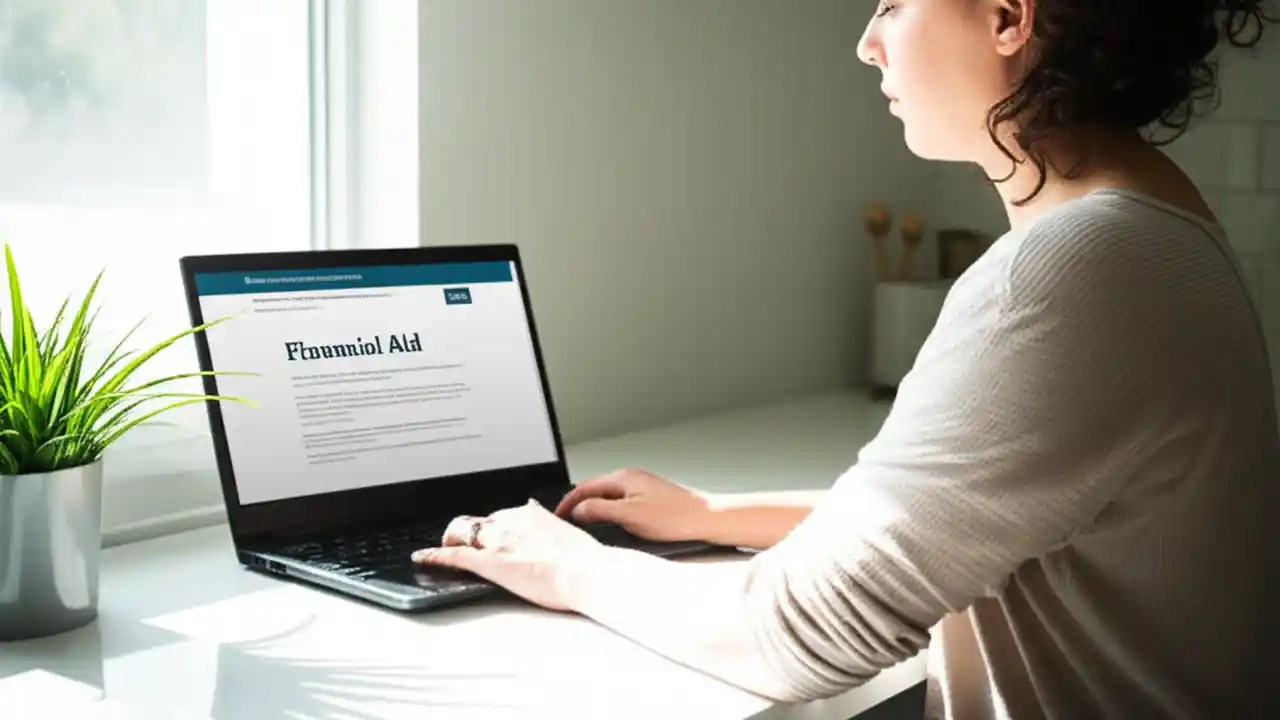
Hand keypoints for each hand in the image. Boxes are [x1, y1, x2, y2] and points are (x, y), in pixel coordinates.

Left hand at [410, 499, 604, 611]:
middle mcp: (510, 522)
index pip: (502, 514)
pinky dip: (434, 554)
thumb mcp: (567, 532)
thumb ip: (547, 523)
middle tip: (462, 538)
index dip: (492, 523)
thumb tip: (540, 512)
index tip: (490, 528)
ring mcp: (497, 542)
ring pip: (462, 531)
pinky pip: (453, 555)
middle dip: (468, 528)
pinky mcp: (489, 562)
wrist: (587, 572)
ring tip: (444, 544)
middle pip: (478, 520)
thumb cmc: (585, 560)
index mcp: (531, 514)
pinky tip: (423, 557)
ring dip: (451, 537)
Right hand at [554, 468, 711, 542]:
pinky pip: (620, 502)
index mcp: (623, 478)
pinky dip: (609, 512)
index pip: (585, 487)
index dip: (568, 502)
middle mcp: (631, 478)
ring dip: (594, 510)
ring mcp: (641, 487)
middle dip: (578, 505)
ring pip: (608, 497)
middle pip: (595, 490)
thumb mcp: (630, 515)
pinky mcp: (650, 498)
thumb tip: (579, 510)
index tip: (558, 516)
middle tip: (567, 523)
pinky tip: (611, 525)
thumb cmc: (675, 516)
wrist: (706, 519)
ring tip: (585, 526)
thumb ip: (600, 510)